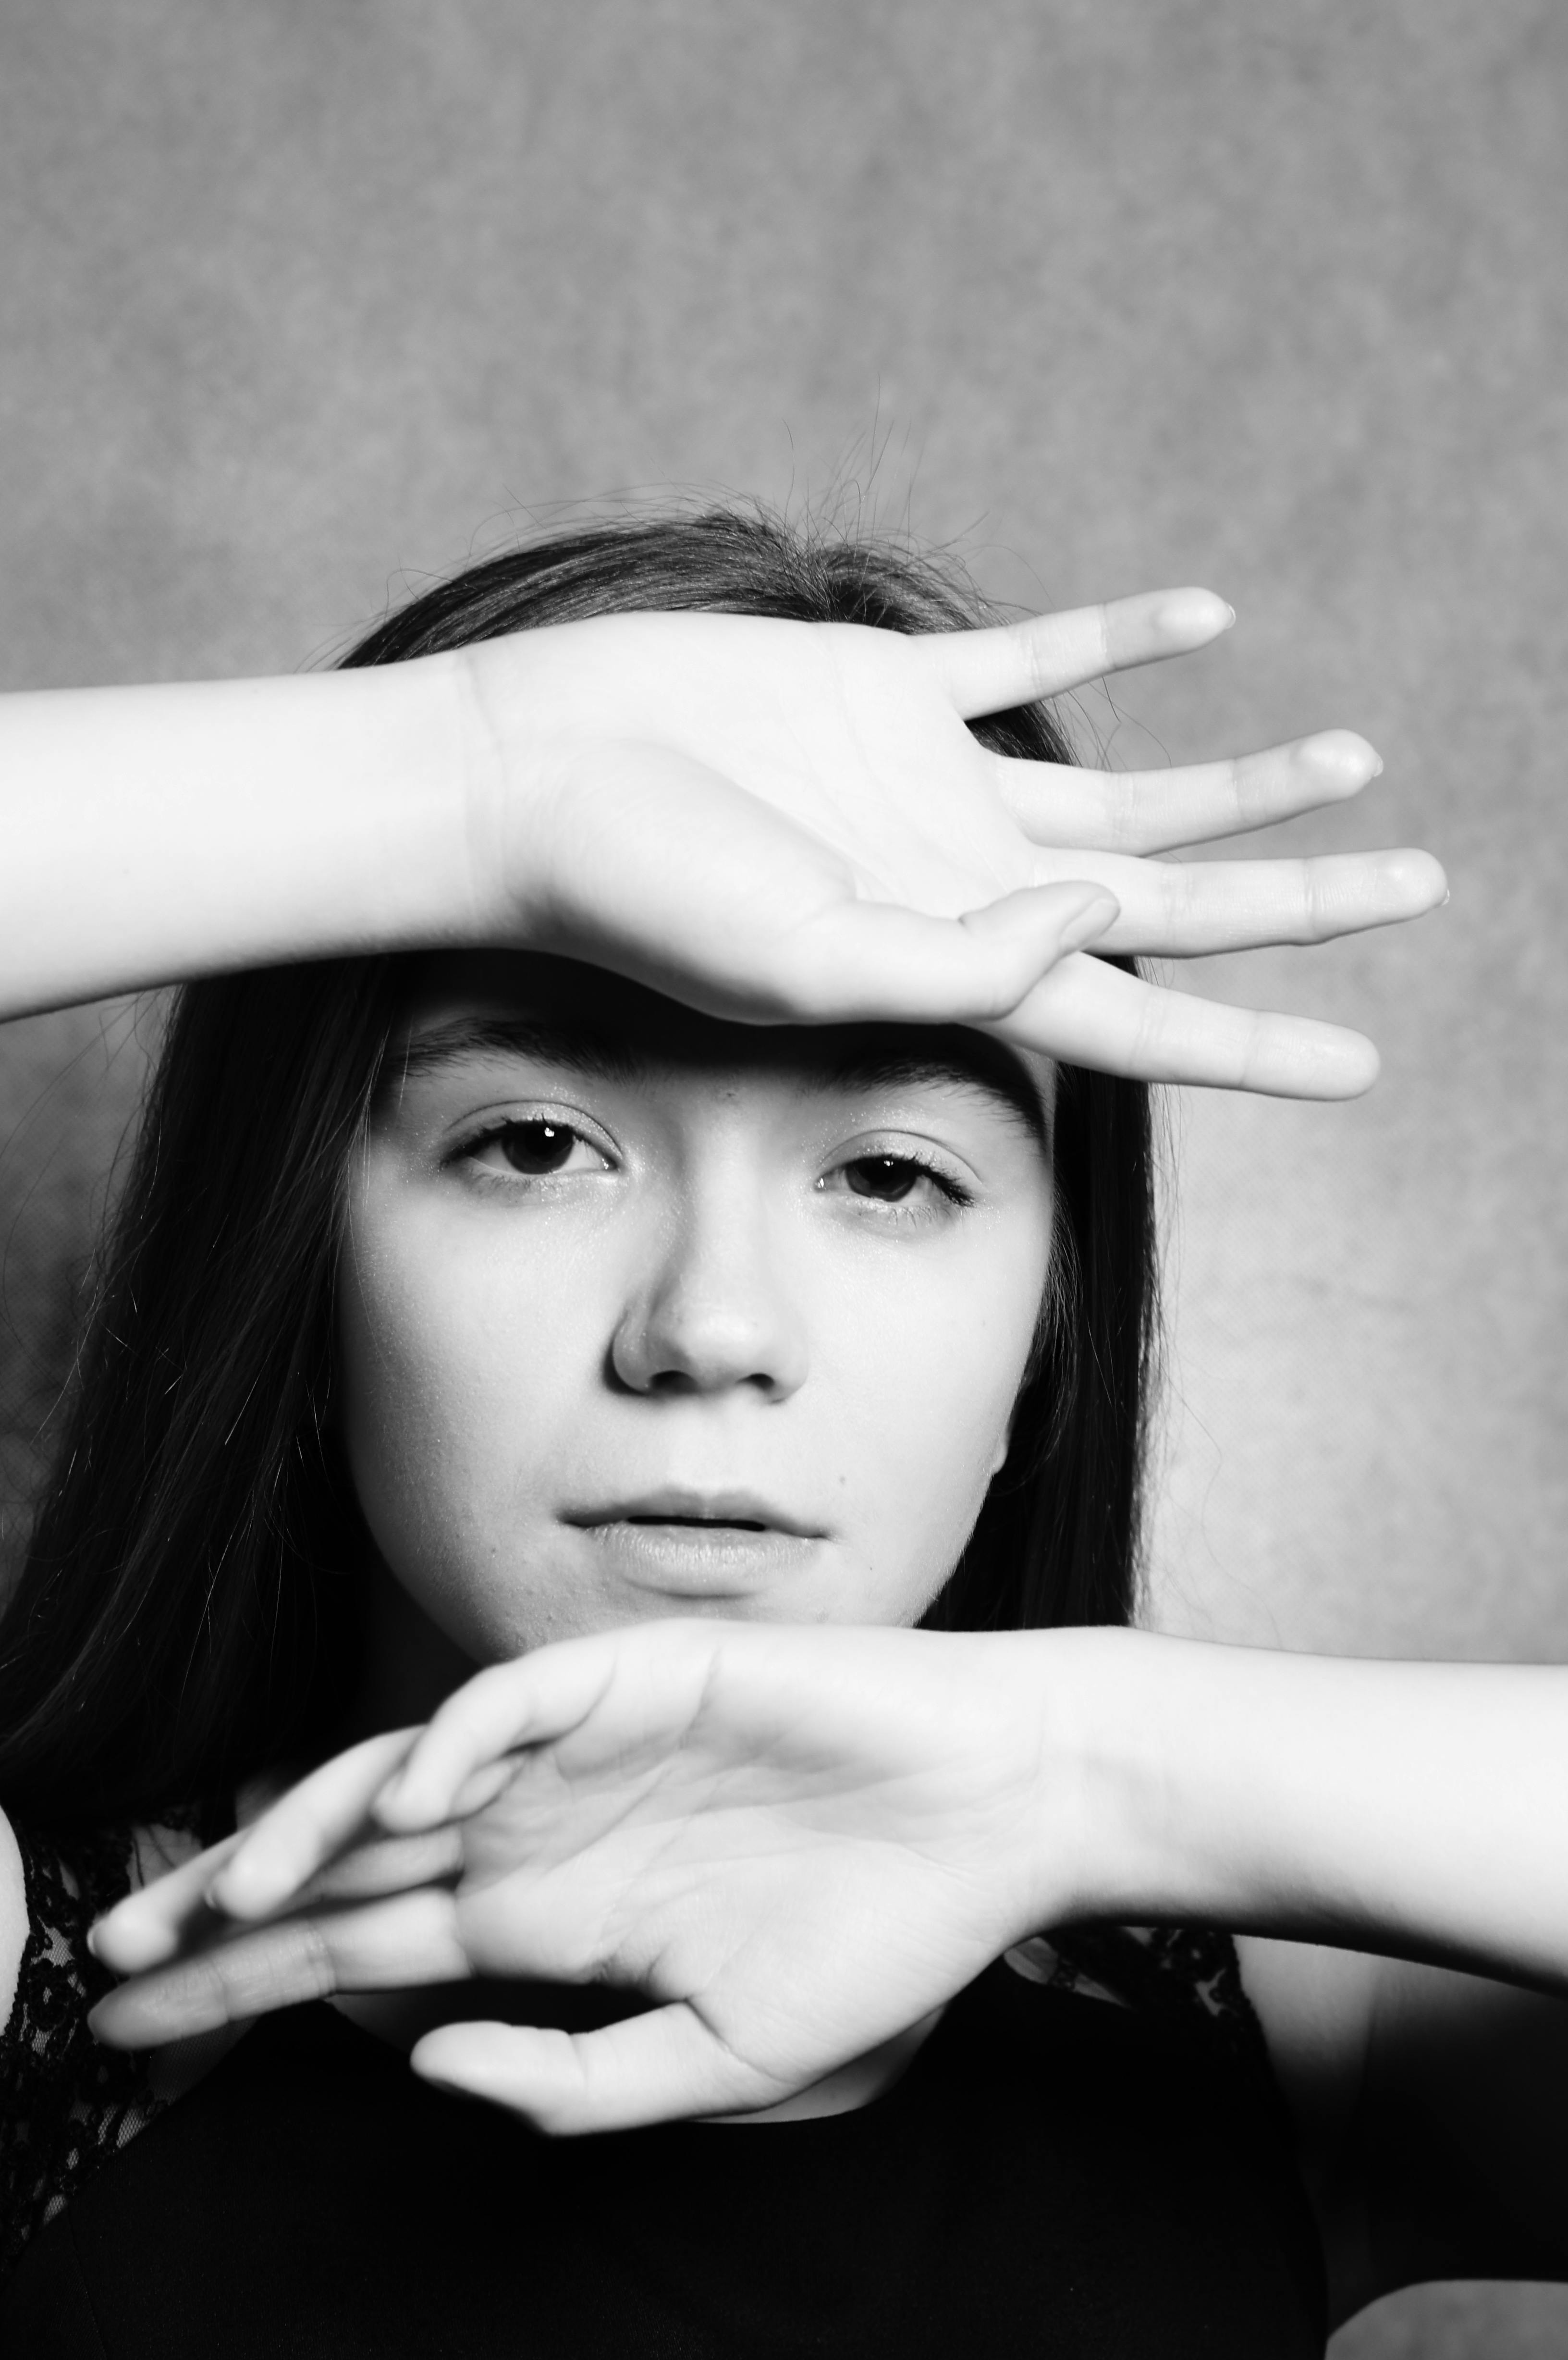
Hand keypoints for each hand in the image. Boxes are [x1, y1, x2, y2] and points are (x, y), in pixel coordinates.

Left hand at [89, 1622, 1068, 2131]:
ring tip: (224, 1889)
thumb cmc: (883, 1933)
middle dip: (229, 1910)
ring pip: (401, 1776)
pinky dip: (456, 1736)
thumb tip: (424, 2065)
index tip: (143, 2024)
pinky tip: (409, 1789)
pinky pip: (516, 1701)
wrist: (995, 1813)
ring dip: (307, 1827)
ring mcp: (581, 1751)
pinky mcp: (639, 1678)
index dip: (251, 1983)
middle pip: (348, 1865)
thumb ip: (573, 2078)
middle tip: (116, 1954)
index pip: (364, 1951)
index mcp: (552, 1917)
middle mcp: (542, 1830)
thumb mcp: (723, 2059)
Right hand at [465, 593, 1444, 1095]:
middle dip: (1297, 900)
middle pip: (1174, 905)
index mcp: (953, 968)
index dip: (1257, 1048)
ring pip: (1131, 786)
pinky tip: (1210, 619)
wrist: (530, 781)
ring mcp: (933, 787)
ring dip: (1242, 778)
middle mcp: (963, 886)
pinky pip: (1031, 654)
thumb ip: (969, 955)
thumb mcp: (813, 959)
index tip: (1368, 1067)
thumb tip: (1106, 903)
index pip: (1142, 1025)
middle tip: (1423, 882)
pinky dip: (1119, 633)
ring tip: (1356, 758)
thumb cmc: (643, 897)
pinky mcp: (888, 688)